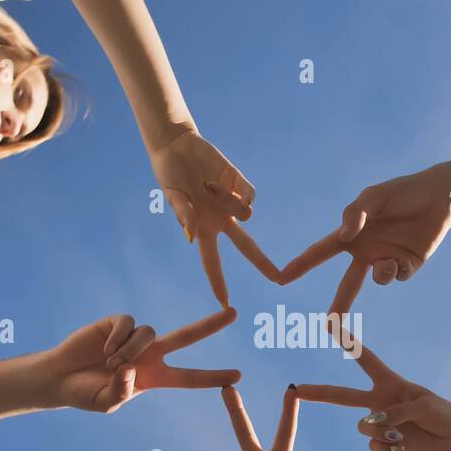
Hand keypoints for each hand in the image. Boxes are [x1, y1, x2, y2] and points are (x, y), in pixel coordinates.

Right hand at [45, 308, 240, 412]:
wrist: (61, 378)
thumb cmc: (86, 394)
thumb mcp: (105, 403)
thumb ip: (120, 392)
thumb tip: (130, 370)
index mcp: (155, 377)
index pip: (190, 377)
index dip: (213, 377)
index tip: (238, 376)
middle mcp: (151, 354)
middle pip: (187, 336)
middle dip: (210, 325)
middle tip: (234, 314)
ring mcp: (135, 338)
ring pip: (148, 333)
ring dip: (130, 350)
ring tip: (112, 364)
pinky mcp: (117, 323)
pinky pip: (128, 324)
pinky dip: (118, 338)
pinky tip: (103, 349)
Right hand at [149, 127, 279, 306]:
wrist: (178, 146)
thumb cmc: (170, 175)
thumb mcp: (172, 196)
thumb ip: (182, 214)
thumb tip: (192, 234)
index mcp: (203, 229)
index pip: (212, 262)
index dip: (218, 283)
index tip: (225, 304)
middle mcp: (222, 220)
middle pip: (247, 247)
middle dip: (263, 263)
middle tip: (280, 279)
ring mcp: (233, 203)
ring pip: (247, 215)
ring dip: (229, 204)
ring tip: (207, 186)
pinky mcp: (240, 184)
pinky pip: (249, 195)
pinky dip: (234, 191)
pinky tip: (218, 181)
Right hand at [279, 169, 450, 315]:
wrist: (438, 196)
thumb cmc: (402, 192)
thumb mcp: (375, 196)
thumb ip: (356, 213)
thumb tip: (345, 237)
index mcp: (351, 236)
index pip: (320, 253)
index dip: (300, 265)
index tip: (280, 278)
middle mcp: (366, 251)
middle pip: (347, 286)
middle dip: (338, 308)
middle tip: (329, 327)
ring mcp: (387, 260)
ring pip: (378, 279)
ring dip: (381, 273)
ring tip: (389, 260)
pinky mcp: (407, 265)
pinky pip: (399, 276)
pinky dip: (400, 270)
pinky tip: (406, 257)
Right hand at [296, 338, 450, 450]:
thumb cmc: (441, 415)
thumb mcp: (422, 406)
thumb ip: (395, 412)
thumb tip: (370, 425)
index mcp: (389, 382)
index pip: (365, 358)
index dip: (347, 342)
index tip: (330, 324)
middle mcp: (379, 401)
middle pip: (342, 395)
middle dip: (318, 392)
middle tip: (296, 389)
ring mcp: (379, 423)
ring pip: (364, 427)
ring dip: (383, 431)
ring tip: (404, 432)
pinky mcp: (383, 443)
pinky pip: (374, 446)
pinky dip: (388, 448)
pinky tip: (403, 445)